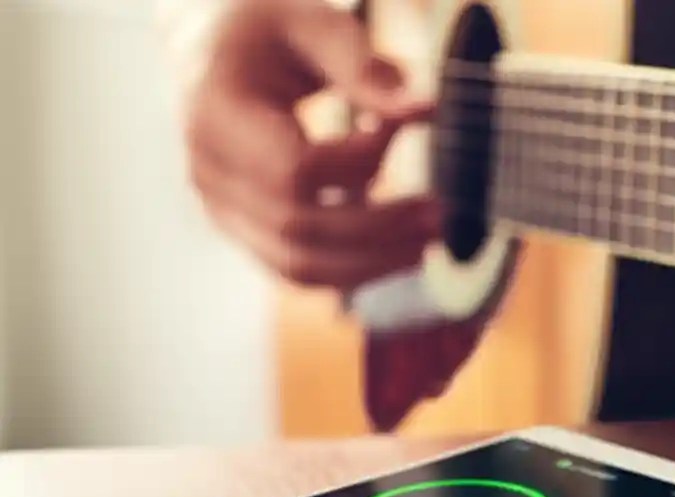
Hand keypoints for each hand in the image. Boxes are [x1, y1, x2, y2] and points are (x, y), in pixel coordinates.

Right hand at [183, 0, 435, 289]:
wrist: (220, 54)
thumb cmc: (271, 31)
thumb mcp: (313, 24)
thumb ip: (364, 68)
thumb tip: (426, 110)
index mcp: (217, 116)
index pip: (294, 170)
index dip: (359, 162)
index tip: (401, 129)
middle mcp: (209, 173)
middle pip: (299, 227)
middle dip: (379, 228)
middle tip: (442, 215)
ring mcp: (222, 210)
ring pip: (298, 265)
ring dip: (373, 262)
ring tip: (429, 243)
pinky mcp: (245, 231)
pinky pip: (299, 270)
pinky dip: (353, 269)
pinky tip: (400, 251)